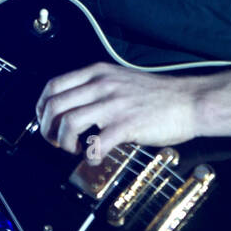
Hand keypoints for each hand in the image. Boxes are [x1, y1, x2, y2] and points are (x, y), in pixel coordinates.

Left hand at [35, 61, 203, 157]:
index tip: (44, 121)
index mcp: (98, 73)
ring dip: (64, 142)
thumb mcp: (120, 78)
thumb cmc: (159, 94)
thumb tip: (73, 106)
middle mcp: (102, 85)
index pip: (54, 86)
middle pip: (55, 106)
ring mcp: (113, 104)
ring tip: (74, 149)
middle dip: (47, 129)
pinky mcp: (126, 125)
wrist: (190, 101)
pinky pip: (95, 143)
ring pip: (68, 123)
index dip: (41, 108)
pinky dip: (89, 155)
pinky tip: (94, 157)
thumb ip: (96, 87)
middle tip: (55, 141)